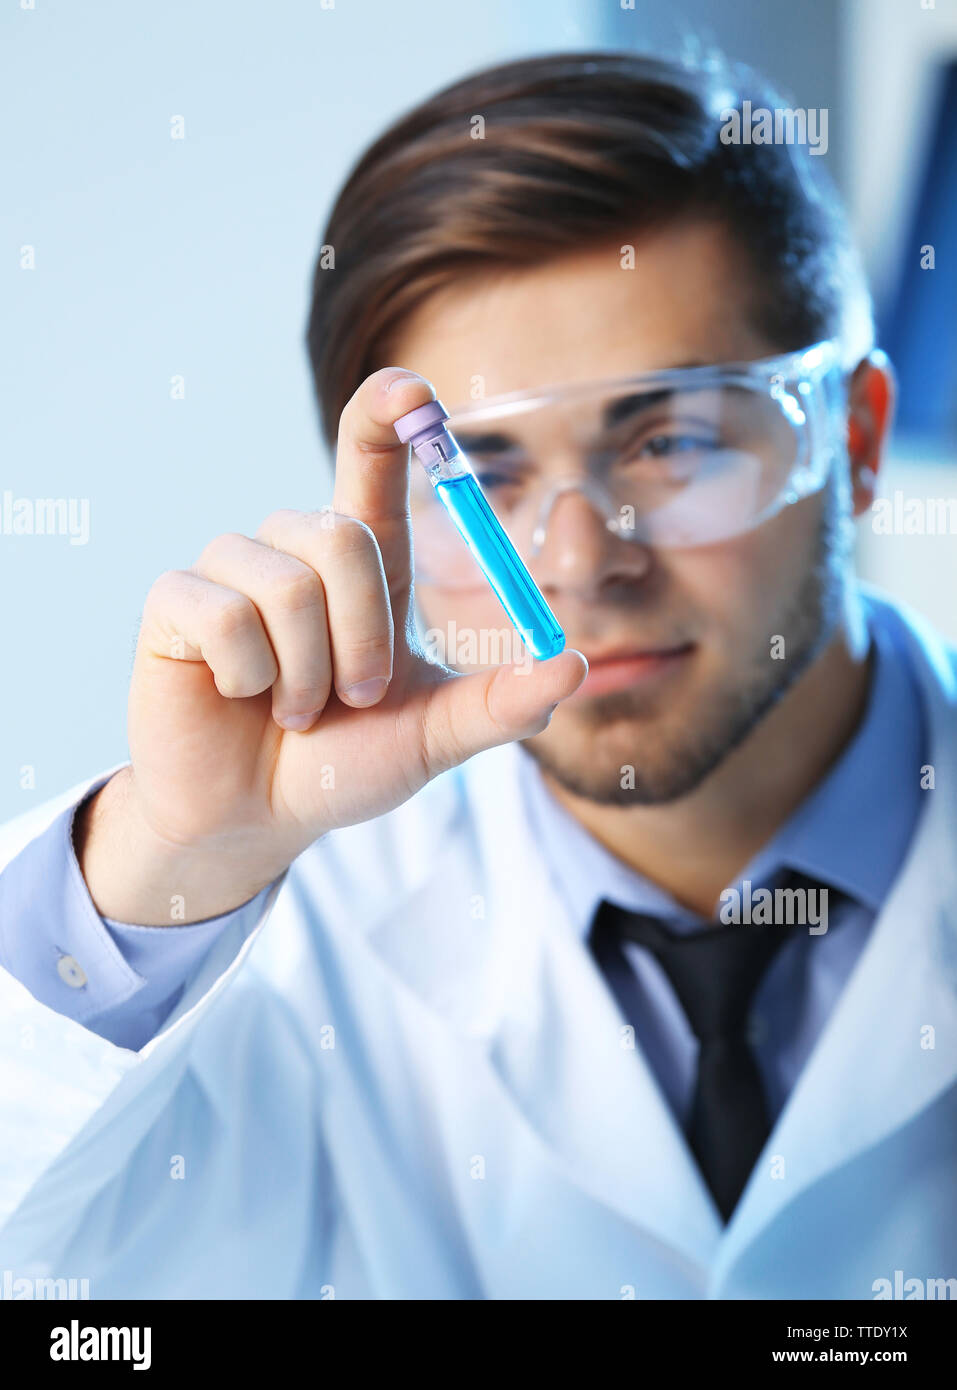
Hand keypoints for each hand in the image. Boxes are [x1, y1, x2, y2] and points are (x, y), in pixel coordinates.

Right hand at [79, 368, 585, 922]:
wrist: (258, 818)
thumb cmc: (344, 765)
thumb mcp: (434, 739)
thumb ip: (500, 704)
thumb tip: (575, 665)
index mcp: (362, 563)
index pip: (371, 463)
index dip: (387, 416)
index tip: (412, 387)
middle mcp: (296, 550)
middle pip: (338, 534)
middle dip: (361, 637)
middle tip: (350, 699)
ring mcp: (231, 570)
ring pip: (285, 583)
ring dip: (306, 671)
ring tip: (295, 709)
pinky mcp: (175, 601)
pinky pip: (225, 616)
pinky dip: (248, 677)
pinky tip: (240, 697)